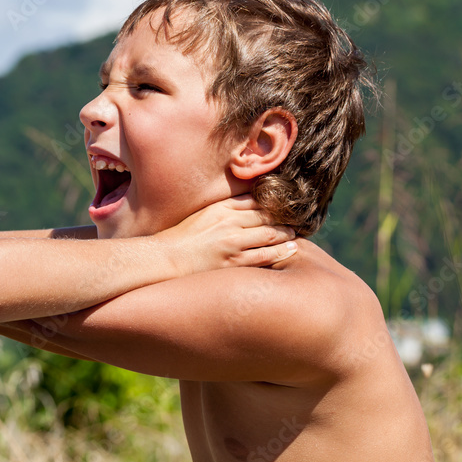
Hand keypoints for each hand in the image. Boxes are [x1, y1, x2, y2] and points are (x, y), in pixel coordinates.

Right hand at [159, 195, 296, 276]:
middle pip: (266, 216)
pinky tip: (291, 249)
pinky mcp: (233, 261)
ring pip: (269, 234)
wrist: (165, 258)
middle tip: (297, 219)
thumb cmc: (181, 238)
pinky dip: (280, 251)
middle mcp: (228, 222)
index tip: (284, 204)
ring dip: (286, 233)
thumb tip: (244, 205)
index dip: (272, 202)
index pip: (254, 200)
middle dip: (283, 217)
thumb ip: (222, 209)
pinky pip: (264, 256)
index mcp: (220, 208)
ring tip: (295, 234)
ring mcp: (232, 242)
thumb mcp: (201, 215)